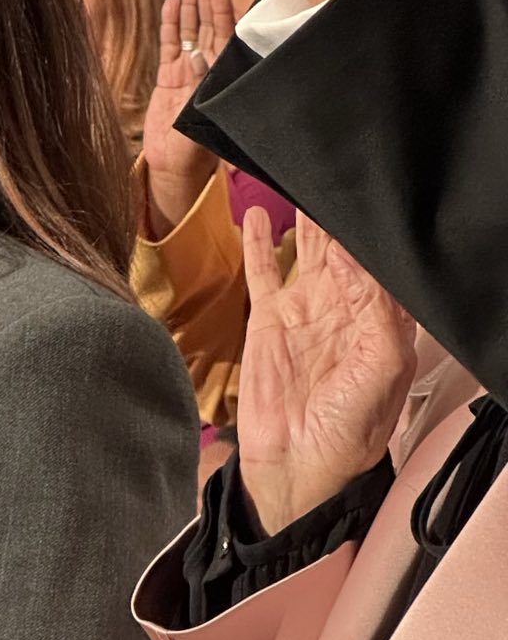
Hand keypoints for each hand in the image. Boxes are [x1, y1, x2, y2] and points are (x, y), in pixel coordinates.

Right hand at [140, 0, 232, 235]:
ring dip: (190, 4)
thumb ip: (209, 95)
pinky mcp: (167, 78)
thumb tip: (202, 64)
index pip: (224, 35)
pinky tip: (172, 2)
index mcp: (221, 77)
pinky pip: (168, 44)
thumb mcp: (212, 122)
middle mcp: (205, 70)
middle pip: (207, 25)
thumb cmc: (197, 151)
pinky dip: (169, 23)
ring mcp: (186, 71)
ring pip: (188, 29)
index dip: (222, 9)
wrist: (174, 170)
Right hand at [237, 208, 415, 533]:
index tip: (361, 201)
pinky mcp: (268, 319)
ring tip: (299, 176)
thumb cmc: (349, 431)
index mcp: (380, 320)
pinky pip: (262, 270)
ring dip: (305, 216)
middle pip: (343, 247)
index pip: (377, 262)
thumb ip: (380, 313)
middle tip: (329, 174)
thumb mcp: (383, 369)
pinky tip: (255, 213)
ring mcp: (305, 310)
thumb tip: (363, 262)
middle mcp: (345, 308)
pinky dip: (257, 241)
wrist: (296, 465)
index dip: (369, 233)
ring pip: (306, 249)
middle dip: (339, 213)